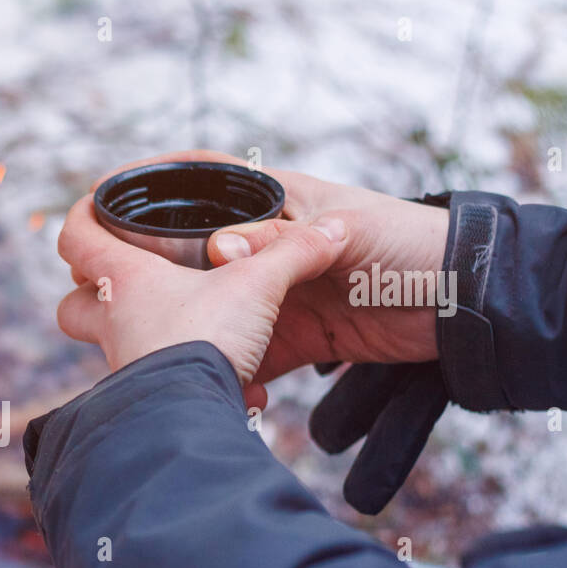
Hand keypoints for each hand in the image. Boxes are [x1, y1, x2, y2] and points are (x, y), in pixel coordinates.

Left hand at [56, 191, 349, 408]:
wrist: (189, 418)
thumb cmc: (207, 339)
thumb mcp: (256, 286)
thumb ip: (293, 254)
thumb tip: (335, 231)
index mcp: (125, 281)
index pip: (76, 236)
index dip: (83, 214)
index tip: (96, 204)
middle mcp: (114, 324)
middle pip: (73, 307)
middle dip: (89, 296)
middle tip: (127, 284)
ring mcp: (124, 368)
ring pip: (116, 351)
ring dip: (150, 343)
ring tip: (203, 340)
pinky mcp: (142, 404)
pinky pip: (159, 392)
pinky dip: (193, 389)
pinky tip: (241, 393)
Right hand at [82, 151, 449, 398]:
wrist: (465, 308)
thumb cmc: (413, 247)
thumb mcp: (349, 232)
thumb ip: (281, 242)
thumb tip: (218, 255)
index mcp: (275, 206)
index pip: (201, 186)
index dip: (152, 190)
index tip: (101, 204)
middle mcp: (262, 250)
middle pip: (186, 255)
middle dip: (146, 270)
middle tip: (104, 287)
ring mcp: (271, 297)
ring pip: (205, 310)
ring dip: (180, 328)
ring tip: (145, 344)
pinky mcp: (288, 340)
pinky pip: (241, 356)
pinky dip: (226, 372)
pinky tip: (213, 382)